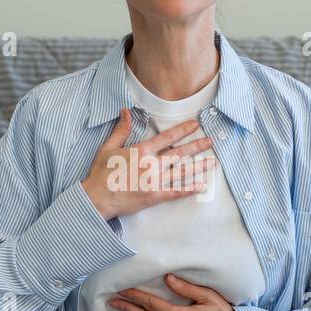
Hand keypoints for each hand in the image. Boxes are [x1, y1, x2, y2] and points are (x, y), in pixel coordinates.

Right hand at [80, 108, 217, 221]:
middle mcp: (151, 165)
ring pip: (182, 172)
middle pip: (179, 154)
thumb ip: (121, 130)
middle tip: (211, 141)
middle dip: (197, 146)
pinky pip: (176, 192)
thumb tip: (126, 111)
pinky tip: (201, 186)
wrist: (97, 198)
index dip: (182, 130)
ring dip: (199, 167)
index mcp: (141, 151)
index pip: (167, 137)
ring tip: (213, 162)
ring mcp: (154, 182)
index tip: (195, 124)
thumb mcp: (109, 148)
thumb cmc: (101, 173)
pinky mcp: (154, 196)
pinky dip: (189, 189)